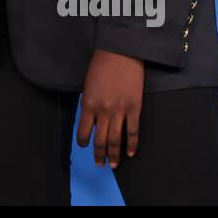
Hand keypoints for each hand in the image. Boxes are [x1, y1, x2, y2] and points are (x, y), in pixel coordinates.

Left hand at [77, 48, 144, 167]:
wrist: (121, 52)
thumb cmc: (101, 64)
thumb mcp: (88, 84)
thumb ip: (89, 102)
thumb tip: (90, 117)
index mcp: (88, 104)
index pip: (83, 131)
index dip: (83, 141)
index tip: (85, 146)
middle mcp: (103, 111)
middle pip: (100, 139)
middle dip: (99, 154)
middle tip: (100, 164)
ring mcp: (119, 111)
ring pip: (116, 139)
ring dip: (114, 155)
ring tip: (113, 165)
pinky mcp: (134, 108)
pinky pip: (133, 131)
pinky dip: (132, 144)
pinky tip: (130, 152)